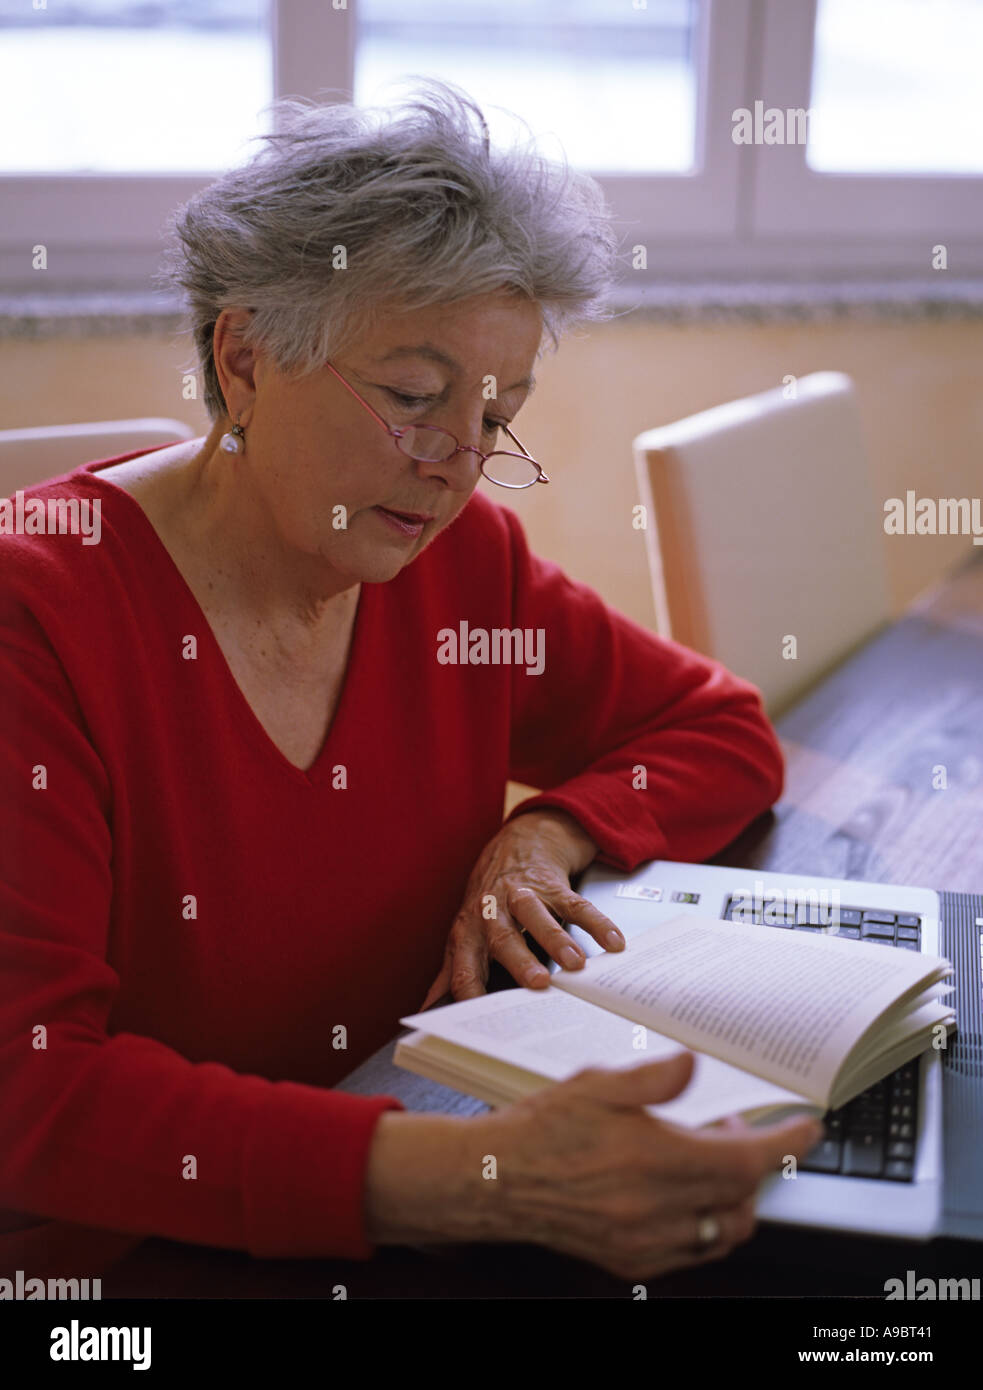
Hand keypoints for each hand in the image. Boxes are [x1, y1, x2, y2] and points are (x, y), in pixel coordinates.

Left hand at [418, 808, 625, 1008]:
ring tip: (576, 964)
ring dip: (558, 940)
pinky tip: (613, 943)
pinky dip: (597, 924)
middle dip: (520, 962)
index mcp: (469, 931)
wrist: (515, 847)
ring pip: (540, 918)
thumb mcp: (464, 934)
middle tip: (538, 984)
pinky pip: (577, 905)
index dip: (469, 989)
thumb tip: (428, 1011)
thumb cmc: (487, 903)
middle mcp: (493, 912)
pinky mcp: (554, 887)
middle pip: (504, 939)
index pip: (463, 965)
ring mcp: (525, 896)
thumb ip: (450, 972)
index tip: (479, 1018)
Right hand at [483, 1052, 824, 1281]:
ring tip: (709, 1161)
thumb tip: (693, 1065)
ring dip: (735, 1197)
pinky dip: (706, 1223)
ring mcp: (645, 1242)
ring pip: (724, 1231)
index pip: (745, 1160)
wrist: (495, 1181)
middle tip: (733, 1129)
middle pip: (743, 1199)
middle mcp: (654, 1209)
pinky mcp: (631, 1260)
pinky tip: (685, 1193)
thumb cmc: (541, 1129)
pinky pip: (693, 1251)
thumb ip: (651, 1078)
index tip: (808, 1129)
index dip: (785, 1144)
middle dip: (756, 1165)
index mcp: (651, 1160)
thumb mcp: (595, 1084)